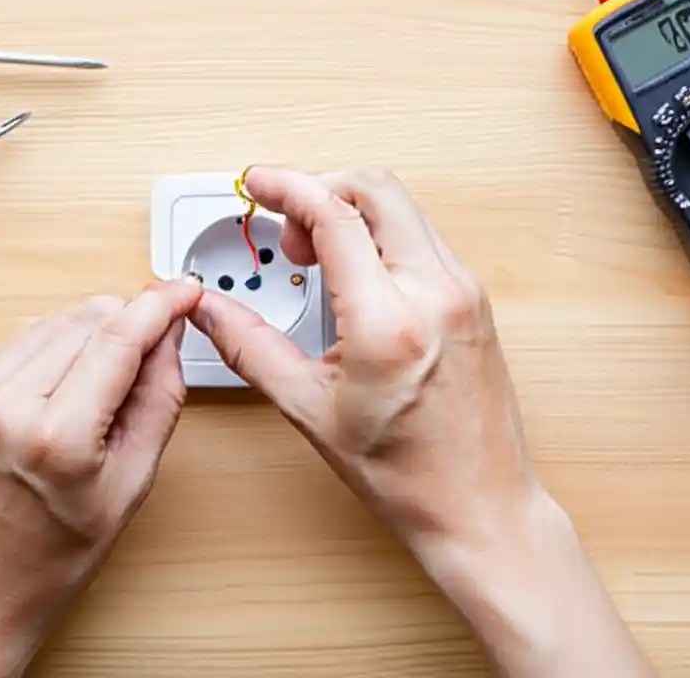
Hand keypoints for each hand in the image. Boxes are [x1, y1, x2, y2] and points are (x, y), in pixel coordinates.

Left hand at [0, 279, 200, 677]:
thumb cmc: (51, 559)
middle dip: (129, 323)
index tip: (184, 289)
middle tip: (153, 356)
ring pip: (54, 322)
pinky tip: (69, 384)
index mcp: (56, 438)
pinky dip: (56, 348)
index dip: (160, 304)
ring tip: (106, 387)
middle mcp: (6, 408)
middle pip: (88, 319)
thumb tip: (169, 338)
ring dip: (92, 334)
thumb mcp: (129, 487)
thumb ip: (157, 402)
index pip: (119, 337)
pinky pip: (21, 342)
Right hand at [191, 166, 652, 676]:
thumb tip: (211, 310)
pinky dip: (379, 238)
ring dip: (351, 213)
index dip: (286, 186)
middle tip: (288, 233)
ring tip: (317, 262)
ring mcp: (464, 292)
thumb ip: (251, 347)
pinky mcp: (474, 301)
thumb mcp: (310, 410)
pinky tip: (354, 280)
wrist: (478, 506)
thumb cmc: (406, 474)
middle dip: (320, 191)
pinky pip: (421, 238)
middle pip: (375, 188)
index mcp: (389, 321)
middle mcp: (436, 293)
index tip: (257, 182)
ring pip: (402, 208)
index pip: (334, 214)